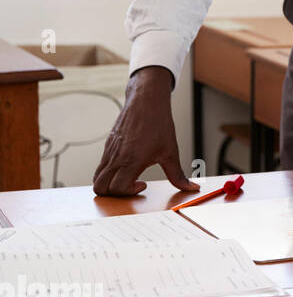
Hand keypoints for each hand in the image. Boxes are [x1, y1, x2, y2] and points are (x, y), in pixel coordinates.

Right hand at [93, 66, 198, 196]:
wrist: (146, 102)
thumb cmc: (158, 125)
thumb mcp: (171, 152)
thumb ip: (178, 175)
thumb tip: (192, 188)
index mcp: (131, 160)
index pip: (116, 188)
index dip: (128, 192)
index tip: (143, 184)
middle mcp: (116, 158)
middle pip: (100, 187)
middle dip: (115, 193)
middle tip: (133, 185)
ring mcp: (109, 152)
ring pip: (96, 178)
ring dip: (109, 184)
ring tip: (129, 178)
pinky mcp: (107, 147)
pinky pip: (100, 167)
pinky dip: (108, 174)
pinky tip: (127, 167)